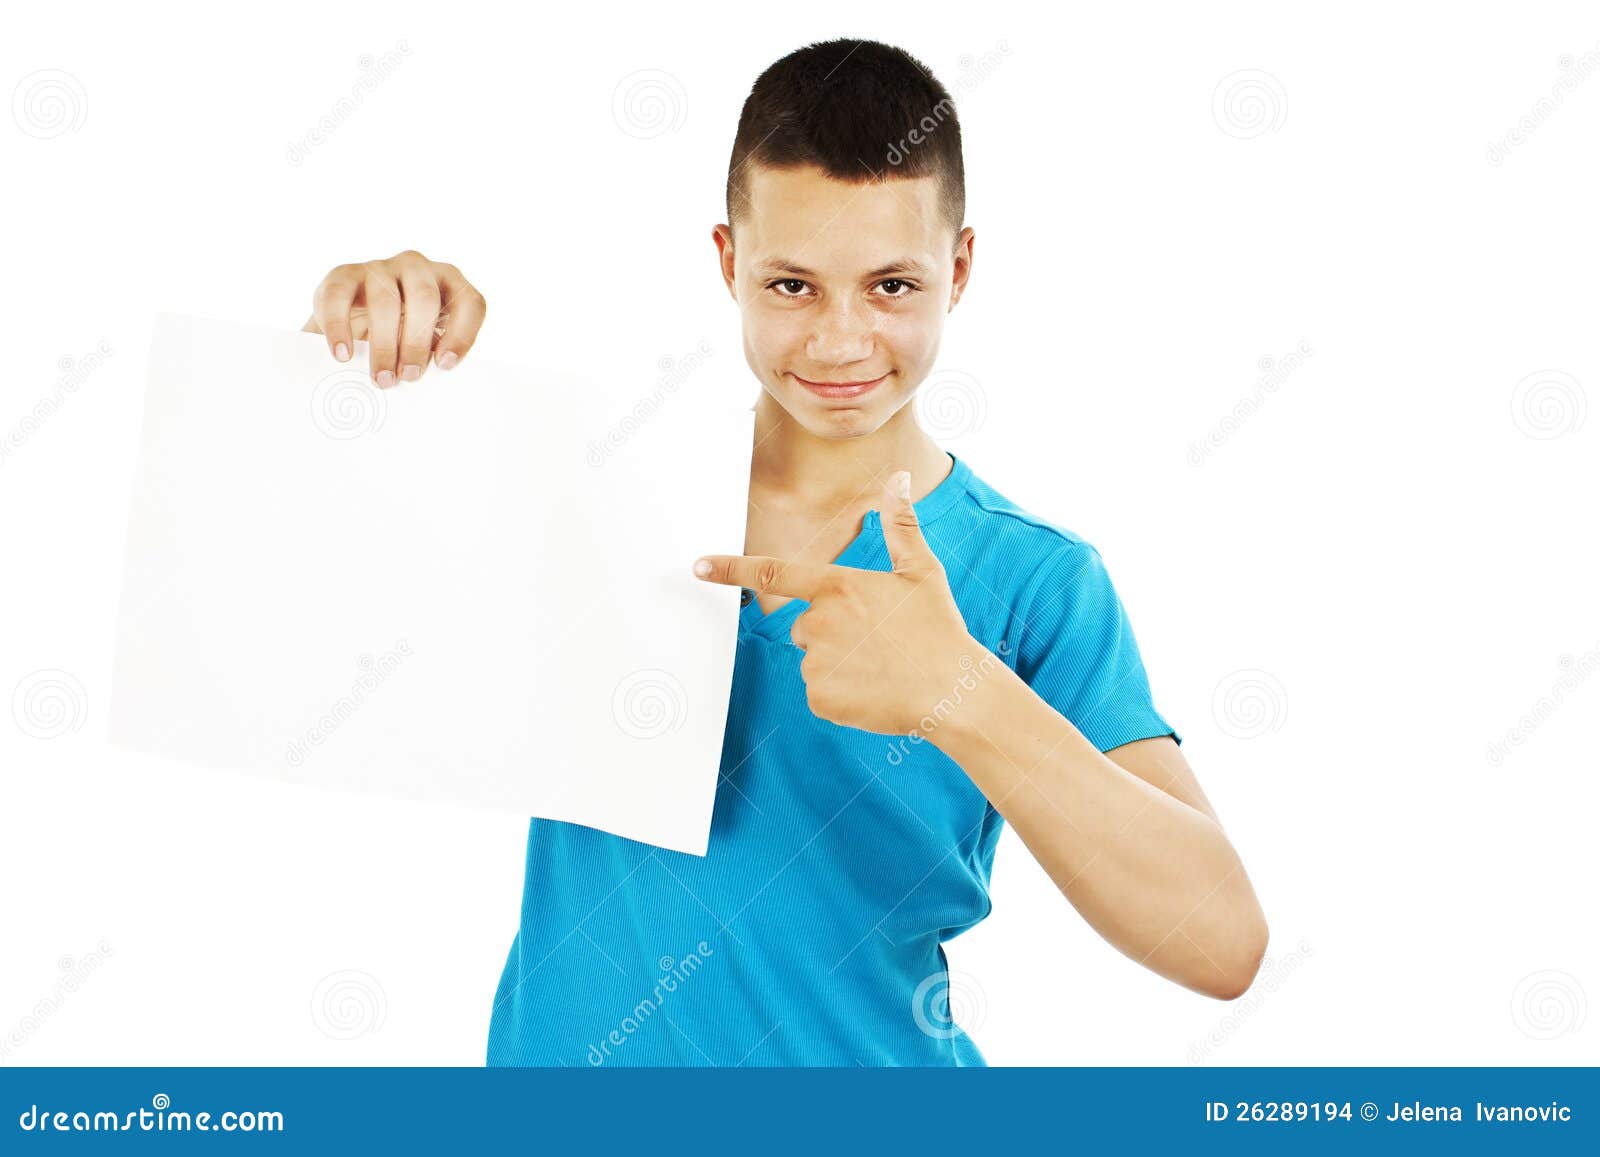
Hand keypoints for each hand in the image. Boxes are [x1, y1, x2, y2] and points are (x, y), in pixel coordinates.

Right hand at [303, 249, 486, 386]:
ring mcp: (380, 268)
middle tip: (409, 376)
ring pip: (385, 300)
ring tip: (382, 377)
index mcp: (447, 285)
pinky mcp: (344, 274)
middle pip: (425, 299)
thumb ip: (430, 353)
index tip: (445, 365)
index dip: (462, 334)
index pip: (470, 302)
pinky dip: (340, 328)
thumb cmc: (398, 336)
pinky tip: (343, 354)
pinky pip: (340, 296)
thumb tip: (426, 382)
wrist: (349, 322)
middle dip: (417, 343)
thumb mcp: (421, 342)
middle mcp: (417, 269)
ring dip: (384, 345)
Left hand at [693, 471, 980, 734]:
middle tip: (878, 644)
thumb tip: (900, 478)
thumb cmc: (938, 630)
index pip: (773, 573)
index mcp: (838, 586)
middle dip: (832, 634)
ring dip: (840, 666)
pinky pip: (821, 694)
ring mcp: (817, 661)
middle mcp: (819, 621)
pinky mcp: (820, 697)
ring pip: (814, 661)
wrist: (953, 690)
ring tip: (882, 669)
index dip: (731, 569)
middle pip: (804, 627)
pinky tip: (875, 692)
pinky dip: (843, 697)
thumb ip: (900, 525)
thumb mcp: (922, 571)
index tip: (698, 566)